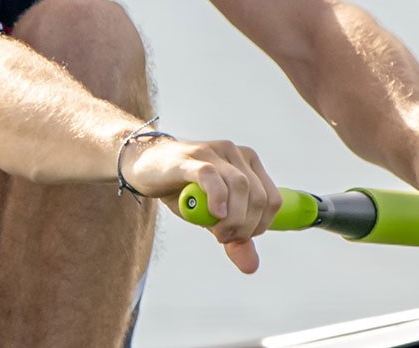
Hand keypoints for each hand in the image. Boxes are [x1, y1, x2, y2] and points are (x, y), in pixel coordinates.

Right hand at [125, 136, 280, 273]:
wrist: (146, 167)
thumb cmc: (183, 190)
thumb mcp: (212, 217)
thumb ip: (234, 237)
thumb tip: (251, 267)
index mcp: (247, 163)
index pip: (272, 198)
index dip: (261, 225)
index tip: (240, 238)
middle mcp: (234, 153)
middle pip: (258, 195)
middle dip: (246, 225)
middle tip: (224, 237)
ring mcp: (213, 152)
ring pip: (240, 186)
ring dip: (233, 218)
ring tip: (216, 230)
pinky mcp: (190, 158)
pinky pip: (211, 176)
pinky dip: (218, 198)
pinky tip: (213, 214)